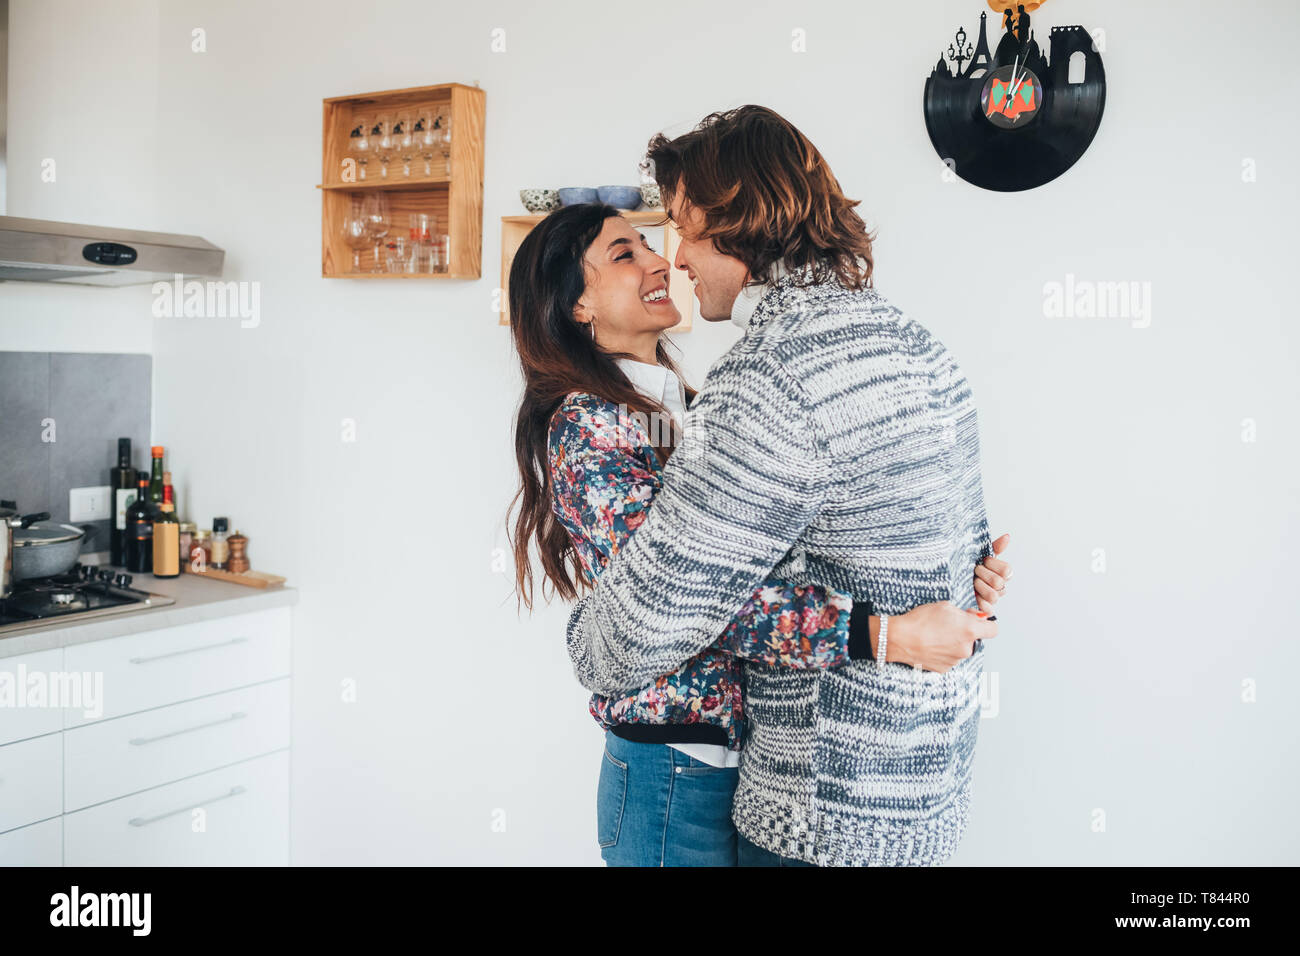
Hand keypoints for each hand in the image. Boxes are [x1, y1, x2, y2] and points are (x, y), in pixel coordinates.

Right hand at [879, 602, 995, 672]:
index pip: (993, 630)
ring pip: (961, 650)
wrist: (900, 638)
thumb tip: (975, 618)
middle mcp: (966, 648)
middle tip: (948, 626)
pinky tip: (931, 645)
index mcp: (970, 630)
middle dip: (965, 634)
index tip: (980, 623)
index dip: (987, 625)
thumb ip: (965, 613)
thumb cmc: (920, 620)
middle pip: (974, 640)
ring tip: (935, 635)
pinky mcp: (945, 668)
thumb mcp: (945, 606)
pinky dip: (943, 653)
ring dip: (953, 643)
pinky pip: (950, 659)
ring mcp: (956, 660)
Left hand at [974, 532, 1011, 612]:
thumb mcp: (978, 555)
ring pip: (994, 596)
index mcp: (1001, 573)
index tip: (982, 561)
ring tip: (971, 583)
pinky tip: (972, 595)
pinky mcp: (985, 610)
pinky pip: (988, 609)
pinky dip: (979, 602)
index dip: (993, 565)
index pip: (1007, 570)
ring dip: (980, 587)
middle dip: (983, 575)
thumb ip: (994, 547)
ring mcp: (992, 599)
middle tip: (974, 571)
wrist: (952, 579)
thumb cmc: (968, 567)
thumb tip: (1007, 537)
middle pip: (999, 582)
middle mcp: (1000, 587)